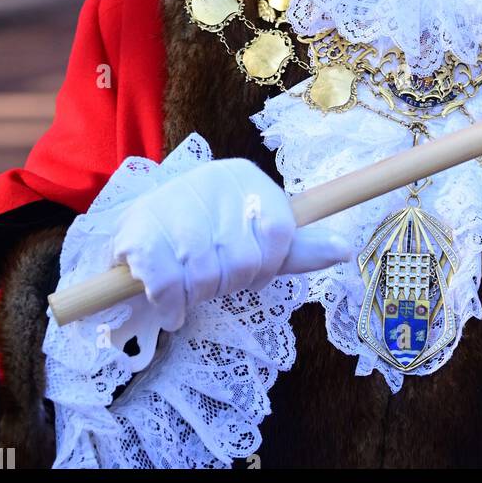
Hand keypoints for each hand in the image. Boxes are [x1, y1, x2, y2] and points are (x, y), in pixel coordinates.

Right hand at [111, 158, 350, 331]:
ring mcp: (172, 204)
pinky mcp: (138, 233)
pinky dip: (171, 306)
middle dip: (228, 284)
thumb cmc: (205, 234)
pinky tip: (169, 301)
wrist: (136, 229)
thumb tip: (345, 251)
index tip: (251, 269)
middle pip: (243, 261)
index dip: (267, 265)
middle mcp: (210, 180)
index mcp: (244, 176)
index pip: (279, 232)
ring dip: (198, 297)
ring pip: (206, 277)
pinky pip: (168, 287)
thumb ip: (298, 248)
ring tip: (188, 285)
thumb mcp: (253, 236)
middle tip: (212, 278)